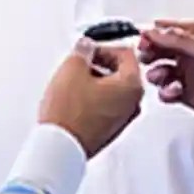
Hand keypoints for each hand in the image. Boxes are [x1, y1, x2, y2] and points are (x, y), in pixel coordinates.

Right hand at [39, 38, 143, 157]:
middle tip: (81, 63)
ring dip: (97, 81)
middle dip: (101, 64)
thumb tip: (86, 46)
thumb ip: (83, 50)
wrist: (61, 147)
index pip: (127, 54)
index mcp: (131, 85)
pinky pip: (107, 106)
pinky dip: (95, 98)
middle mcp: (133, 104)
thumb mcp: (72, 68)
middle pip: (123, 72)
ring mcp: (123, 120)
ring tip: (74, 81)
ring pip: (115, 90)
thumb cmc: (70, 113)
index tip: (89, 50)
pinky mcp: (110, 131)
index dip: (105, 47)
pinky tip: (76, 99)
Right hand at [138, 19, 193, 147]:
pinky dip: (166, 92)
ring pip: (161, 70)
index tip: (142, 40)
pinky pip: (168, 90)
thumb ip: (181, 41)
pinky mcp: (189, 94)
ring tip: (162, 78)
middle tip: (147, 58)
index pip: (169, 29)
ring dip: (157, 74)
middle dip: (150, 53)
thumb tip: (156, 31)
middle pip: (160, 49)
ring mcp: (192, 73)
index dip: (153, 34)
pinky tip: (173, 92)